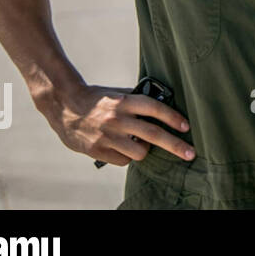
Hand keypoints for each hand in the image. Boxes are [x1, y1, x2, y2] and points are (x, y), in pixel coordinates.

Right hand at [44, 83, 193, 165]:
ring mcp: (107, 136)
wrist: (64, 106)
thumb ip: (137, 102)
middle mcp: (117, 119)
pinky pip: (123, 161)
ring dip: (145, 150)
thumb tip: (163, 109)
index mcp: (124, 102)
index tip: (186, 126)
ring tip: (140, 143)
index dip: (173, 118)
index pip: (155, 109)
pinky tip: (123, 148)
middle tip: (191, 153)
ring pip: (140, 152)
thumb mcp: (118, 95)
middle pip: (154, 135)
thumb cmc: (96, 99)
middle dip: (176, 145)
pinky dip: (127, 157)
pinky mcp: (97, 150)